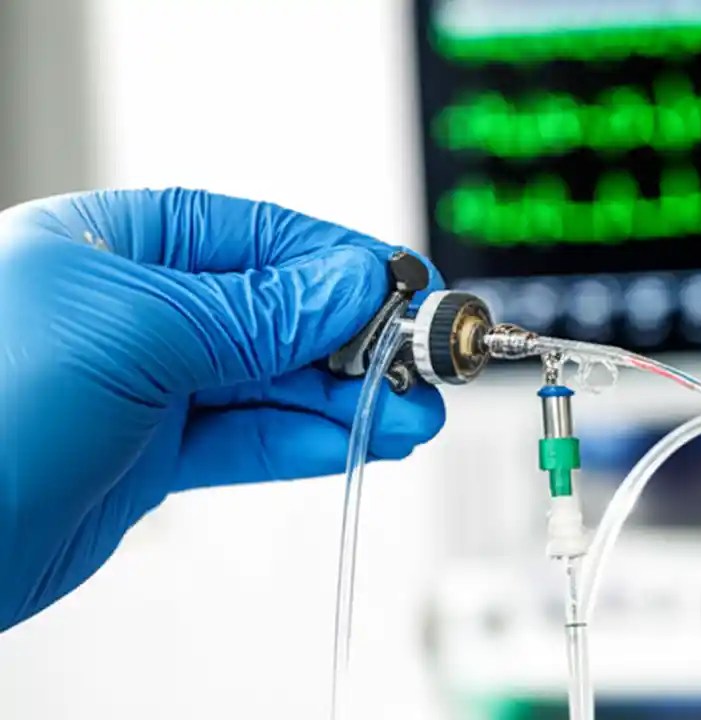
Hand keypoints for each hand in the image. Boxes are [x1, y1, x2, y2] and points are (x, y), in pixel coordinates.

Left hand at [0, 189, 445, 629]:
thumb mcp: (138, 330)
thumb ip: (258, 310)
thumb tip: (350, 281)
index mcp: (114, 243)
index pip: (256, 235)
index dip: (337, 261)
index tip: (405, 286)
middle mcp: (134, 309)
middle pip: (276, 313)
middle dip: (357, 340)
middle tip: (422, 366)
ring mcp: (145, 385)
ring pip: (273, 383)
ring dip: (348, 399)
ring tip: (411, 414)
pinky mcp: (152, 457)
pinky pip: (251, 440)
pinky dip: (310, 442)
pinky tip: (360, 441)